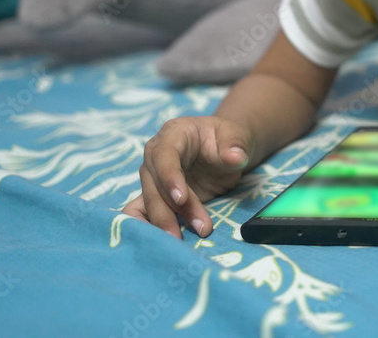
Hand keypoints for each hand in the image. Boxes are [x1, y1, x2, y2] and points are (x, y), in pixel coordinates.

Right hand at [122, 116, 253, 238]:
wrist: (224, 149)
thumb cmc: (226, 140)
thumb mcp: (236, 136)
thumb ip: (235, 145)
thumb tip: (235, 157)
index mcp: (173, 134)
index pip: (164, 155)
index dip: (170, 177)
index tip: (181, 199)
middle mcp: (155, 155)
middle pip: (155, 184)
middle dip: (172, 210)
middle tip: (200, 229)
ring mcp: (152, 176)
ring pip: (149, 202)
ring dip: (162, 222)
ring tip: (180, 242)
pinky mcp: (154, 196)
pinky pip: (141, 211)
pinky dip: (146, 227)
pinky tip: (160, 243)